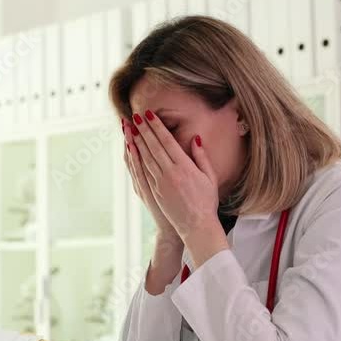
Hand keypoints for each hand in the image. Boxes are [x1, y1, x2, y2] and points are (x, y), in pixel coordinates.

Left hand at [129, 110, 228, 266]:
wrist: (196, 226)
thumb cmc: (206, 201)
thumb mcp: (210, 177)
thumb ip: (201, 157)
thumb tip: (195, 138)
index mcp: (184, 167)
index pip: (167, 141)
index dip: (156, 126)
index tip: (149, 115)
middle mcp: (170, 173)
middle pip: (153, 146)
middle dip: (143, 130)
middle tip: (135, 116)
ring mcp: (160, 182)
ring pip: (145, 157)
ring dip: (137, 141)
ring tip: (130, 129)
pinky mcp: (154, 191)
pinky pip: (143, 171)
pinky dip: (136, 158)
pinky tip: (132, 150)